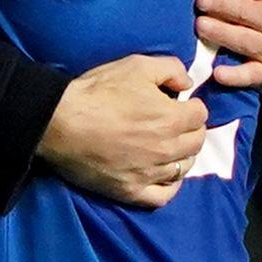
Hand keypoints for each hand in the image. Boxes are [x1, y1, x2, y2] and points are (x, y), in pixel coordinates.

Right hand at [37, 50, 208, 207]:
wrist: (60, 123)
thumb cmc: (97, 92)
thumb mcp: (136, 65)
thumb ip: (171, 70)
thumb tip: (187, 85)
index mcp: (171, 119)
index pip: (200, 115)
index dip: (190, 106)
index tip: (177, 103)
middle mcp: (166, 149)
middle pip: (196, 142)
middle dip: (190, 129)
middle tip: (173, 122)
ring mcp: (150, 173)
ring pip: (183, 168)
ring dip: (182, 155)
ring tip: (168, 146)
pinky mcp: (131, 190)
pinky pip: (163, 196)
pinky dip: (170, 186)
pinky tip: (164, 175)